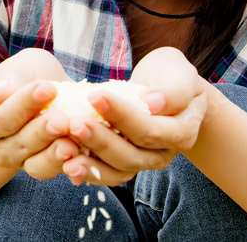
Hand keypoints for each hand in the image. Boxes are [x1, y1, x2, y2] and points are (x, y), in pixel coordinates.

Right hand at [0, 48, 81, 179]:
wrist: (48, 92)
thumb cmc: (29, 75)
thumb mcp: (21, 67)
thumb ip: (12, 78)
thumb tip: (1, 93)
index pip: (0, 118)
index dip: (23, 105)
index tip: (47, 88)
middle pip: (18, 144)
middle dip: (42, 131)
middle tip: (62, 119)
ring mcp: (21, 161)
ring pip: (35, 165)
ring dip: (54, 155)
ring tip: (72, 144)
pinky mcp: (44, 169)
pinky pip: (55, 173)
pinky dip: (70, 167)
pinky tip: (83, 158)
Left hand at [60, 47, 208, 185]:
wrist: (165, 89)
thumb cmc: (170, 76)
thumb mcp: (179, 73)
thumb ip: (173, 90)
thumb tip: (152, 103)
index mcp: (182, 131)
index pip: (150, 129)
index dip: (122, 116)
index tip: (95, 96)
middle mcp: (164, 153)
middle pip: (132, 155)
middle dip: (101, 140)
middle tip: (74, 122)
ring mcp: (143, 162)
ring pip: (118, 170)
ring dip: (90, 161)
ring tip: (64, 149)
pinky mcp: (125, 165)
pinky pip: (107, 175)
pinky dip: (87, 172)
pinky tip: (66, 165)